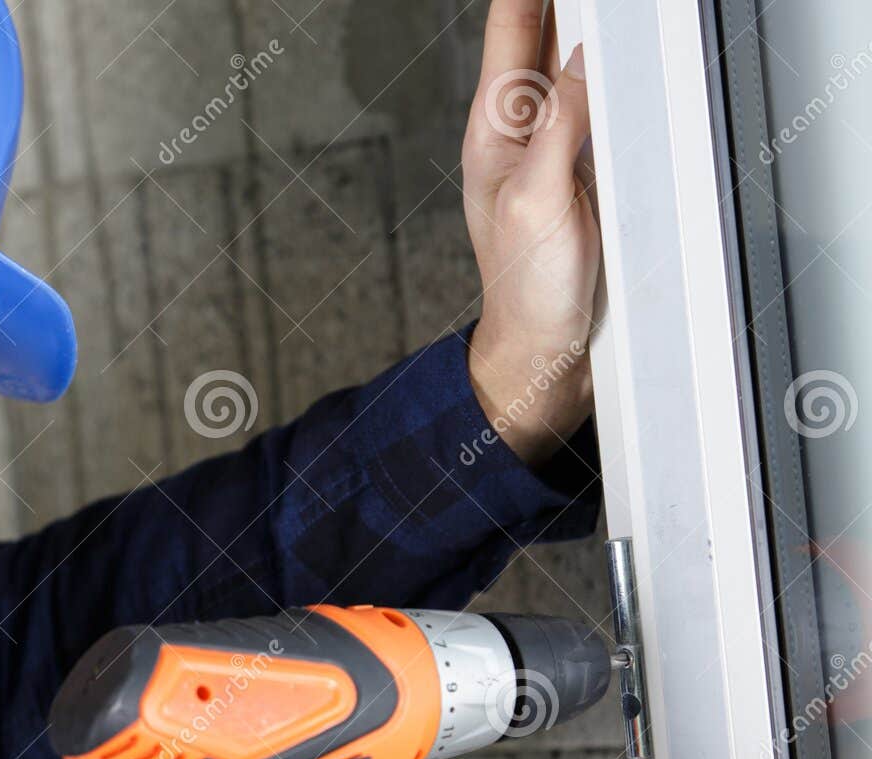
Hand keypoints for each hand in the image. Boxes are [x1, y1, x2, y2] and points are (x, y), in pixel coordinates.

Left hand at [462, 0, 599, 464]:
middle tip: (601, 0)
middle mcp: (524, 132)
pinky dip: (621, 78)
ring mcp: (561, 149)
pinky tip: (633, 61)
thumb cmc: (526, 291)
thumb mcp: (538, 199)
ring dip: (595, 34)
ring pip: (581, 68)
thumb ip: (560, 125)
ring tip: (614, 14)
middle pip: (546, 37)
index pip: (511, 31)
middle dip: (566, 6)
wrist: (548, 352)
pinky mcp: (594, 172)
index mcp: (495, 130)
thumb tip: (582, 58)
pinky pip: (609, 107)